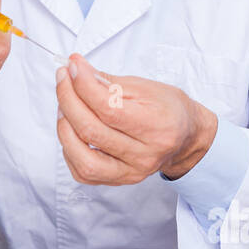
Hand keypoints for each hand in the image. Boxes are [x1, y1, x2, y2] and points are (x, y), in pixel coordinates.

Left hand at [55, 53, 217, 185]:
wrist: (184, 136)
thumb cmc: (166, 108)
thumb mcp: (143, 86)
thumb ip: (107, 81)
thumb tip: (74, 70)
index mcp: (157, 125)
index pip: (109, 108)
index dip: (83, 85)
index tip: (72, 67)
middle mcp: (145, 154)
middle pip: (92, 130)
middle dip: (68, 99)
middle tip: (63, 78)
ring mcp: (132, 172)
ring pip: (83, 158)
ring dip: (65, 127)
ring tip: (65, 106)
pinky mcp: (119, 181)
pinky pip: (83, 173)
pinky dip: (69, 150)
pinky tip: (72, 130)